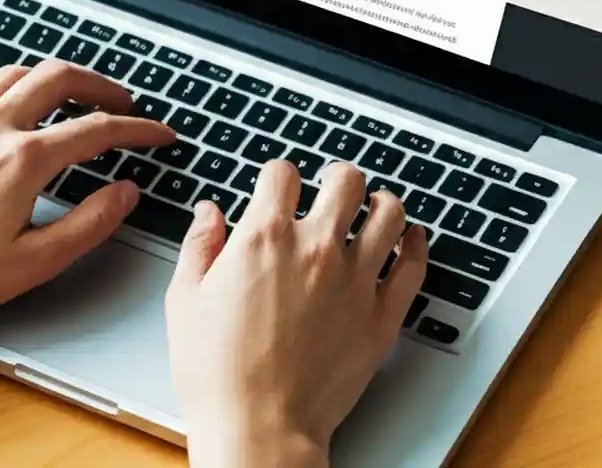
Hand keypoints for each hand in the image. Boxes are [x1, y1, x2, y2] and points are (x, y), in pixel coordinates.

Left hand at [0, 60, 174, 355]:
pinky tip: (20, 108)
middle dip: (102, 86)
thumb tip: (125, 194)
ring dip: (57, 78)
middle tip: (125, 104)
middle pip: (58, 78)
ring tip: (78, 96)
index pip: (97, 129)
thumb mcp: (34, 262)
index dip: (138, 130)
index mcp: (22, 162)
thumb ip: (90, 223)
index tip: (158, 135)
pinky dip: (16, 87)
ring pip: (18, 74)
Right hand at [165, 161, 427, 467]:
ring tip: (375, 206)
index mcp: (266, 239)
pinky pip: (413, 266)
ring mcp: (355, 280)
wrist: (258, 427)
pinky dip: (415, 246)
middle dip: (338, 177)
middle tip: (334, 186)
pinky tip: (409, 239)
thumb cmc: (218, 374)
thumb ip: (200, 246)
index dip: (278, 175)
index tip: (279, 186)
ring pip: (390, 214)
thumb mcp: (186, 301)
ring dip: (382, 203)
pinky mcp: (381, 315)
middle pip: (346, 181)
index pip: (282, 173)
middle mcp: (316, 249)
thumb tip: (209, 213)